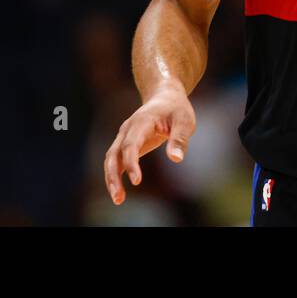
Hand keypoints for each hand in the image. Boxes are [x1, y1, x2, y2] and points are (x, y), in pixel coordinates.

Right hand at [103, 81, 195, 204]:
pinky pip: (116, 161)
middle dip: (114, 176)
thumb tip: (176, 159)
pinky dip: (115, 175)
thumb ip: (180, 139)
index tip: (137, 181)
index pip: (131, 144)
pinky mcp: (126, 144)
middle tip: (119, 198)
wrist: (165, 97)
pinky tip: (119, 192)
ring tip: (118, 200)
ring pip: (111, 159)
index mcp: (141, 122)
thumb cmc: (176, 109)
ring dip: (111, 178)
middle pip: (114, 154)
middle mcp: (128, 129)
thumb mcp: (185, 121)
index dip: (132, 163)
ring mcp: (124, 136)